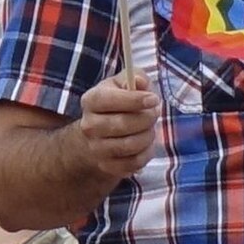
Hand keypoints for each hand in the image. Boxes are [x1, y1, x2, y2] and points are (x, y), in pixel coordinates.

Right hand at [64, 74, 159, 191]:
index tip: (153, 99)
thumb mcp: (124, 83)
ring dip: (148, 135)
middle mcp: (89, 125)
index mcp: (91, 100)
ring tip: (149, 128)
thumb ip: (136, 77)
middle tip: (154, 113)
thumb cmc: (117, 103)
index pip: (109, 100)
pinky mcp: (107, 166)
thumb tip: (141, 82)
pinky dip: (145, 154)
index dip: (135, 100)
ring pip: (130, 145)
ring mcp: (96, 148)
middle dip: (146, 118)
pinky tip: (145, 144)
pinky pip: (133, 163)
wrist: (100, 134)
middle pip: (123, 124)